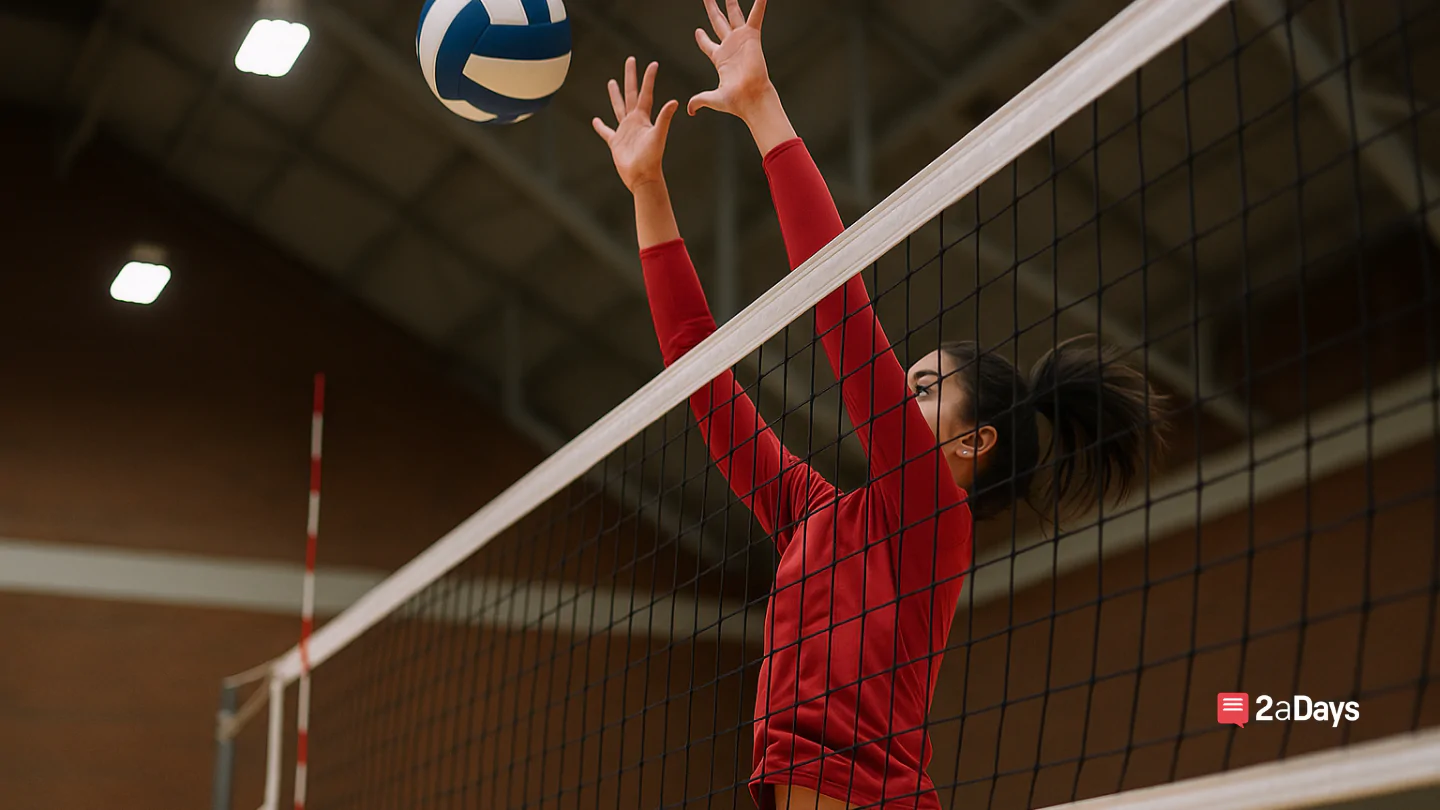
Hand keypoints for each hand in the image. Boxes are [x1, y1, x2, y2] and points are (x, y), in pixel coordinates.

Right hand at [592, 57, 680, 192]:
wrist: (643, 177)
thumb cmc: (652, 159)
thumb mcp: (658, 136)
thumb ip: (664, 118)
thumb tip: (675, 102)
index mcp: (643, 118)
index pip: (646, 93)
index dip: (648, 79)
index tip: (652, 63)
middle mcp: (634, 121)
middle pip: (630, 93)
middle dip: (630, 77)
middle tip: (630, 60)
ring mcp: (625, 131)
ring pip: (618, 107)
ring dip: (615, 95)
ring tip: (611, 82)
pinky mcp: (616, 142)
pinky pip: (606, 132)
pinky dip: (601, 126)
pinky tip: (595, 120)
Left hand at [689, 0, 772, 118]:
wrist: (750, 98)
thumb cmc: (735, 101)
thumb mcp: (711, 99)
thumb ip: (699, 100)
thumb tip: (690, 110)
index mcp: (720, 60)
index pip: (708, 45)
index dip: (702, 38)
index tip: (697, 31)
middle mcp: (730, 47)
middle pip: (718, 23)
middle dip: (712, 10)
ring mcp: (741, 41)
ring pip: (733, 15)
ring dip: (730, 2)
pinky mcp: (752, 37)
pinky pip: (755, 17)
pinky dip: (759, 5)